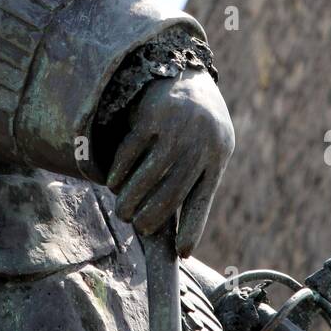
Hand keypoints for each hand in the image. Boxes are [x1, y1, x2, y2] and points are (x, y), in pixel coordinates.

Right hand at [106, 69, 233, 256]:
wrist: (189, 78)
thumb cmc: (200, 127)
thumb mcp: (210, 150)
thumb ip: (197, 180)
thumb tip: (178, 229)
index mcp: (216, 158)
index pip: (201, 201)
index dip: (192, 230)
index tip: (181, 252)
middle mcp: (198, 145)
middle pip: (170, 194)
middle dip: (150, 217)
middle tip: (137, 226)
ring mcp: (174, 131)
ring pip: (147, 177)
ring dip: (130, 199)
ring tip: (123, 211)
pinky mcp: (152, 117)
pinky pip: (130, 152)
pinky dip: (120, 172)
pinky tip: (114, 183)